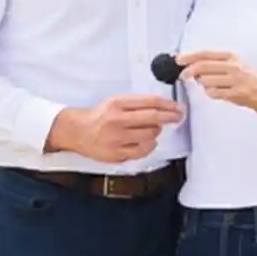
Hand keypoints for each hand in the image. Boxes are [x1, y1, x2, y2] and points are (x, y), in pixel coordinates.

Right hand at [53, 95, 182, 162]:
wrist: (78, 131)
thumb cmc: (99, 116)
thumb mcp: (115, 102)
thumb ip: (135, 104)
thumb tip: (162, 108)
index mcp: (117, 104)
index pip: (149, 102)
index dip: (168, 104)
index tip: (178, 107)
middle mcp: (117, 120)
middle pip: (152, 118)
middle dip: (170, 117)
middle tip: (178, 116)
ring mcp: (117, 138)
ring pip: (149, 135)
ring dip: (157, 131)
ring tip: (155, 129)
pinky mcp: (116, 153)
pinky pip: (142, 151)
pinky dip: (150, 145)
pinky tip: (148, 142)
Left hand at [177, 51, 256, 118]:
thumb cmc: (246, 78)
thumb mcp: (233, 64)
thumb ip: (214, 64)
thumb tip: (192, 65)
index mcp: (231, 57)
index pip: (206, 54)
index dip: (190, 57)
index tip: (179, 60)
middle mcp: (234, 66)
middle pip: (203, 67)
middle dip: (189, 71)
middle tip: (182, 75)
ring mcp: (235, 80)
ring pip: (206, 81)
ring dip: (204, 85)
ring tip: (213, 85)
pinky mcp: (235, 93)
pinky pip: (213, 93)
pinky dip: (211, 93)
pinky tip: (217, 92)